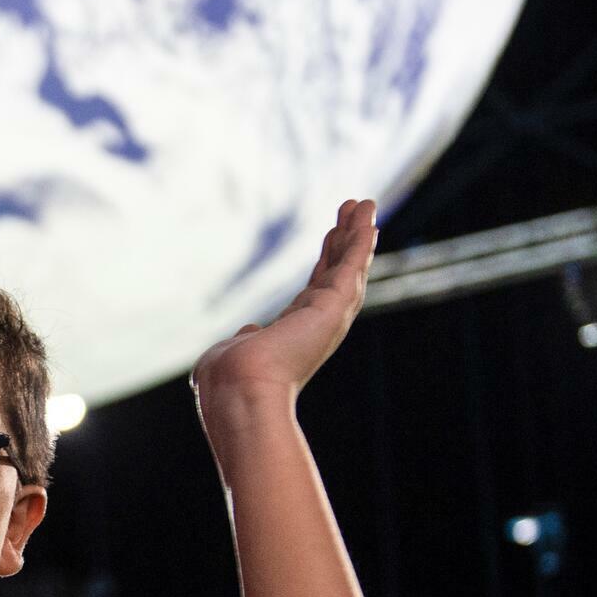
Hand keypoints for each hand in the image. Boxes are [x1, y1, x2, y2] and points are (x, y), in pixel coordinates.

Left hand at [191, 199, 377, 402]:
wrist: (239, 391)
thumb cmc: (228, 380)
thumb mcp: (237, 352)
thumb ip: (248, 339)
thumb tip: (250, 332)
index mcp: (294, 334)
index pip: (315, 290)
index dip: (326, 262)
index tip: (332, 237)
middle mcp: (316, 326)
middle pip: (337, 273)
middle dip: (346, 241)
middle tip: (355, 209)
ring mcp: (328, 317)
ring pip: (349, 267)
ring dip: (359, 235)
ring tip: (365, 205)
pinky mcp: (333, 307)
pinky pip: (351, 267)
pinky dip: (361, 242)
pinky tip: (368, 219)